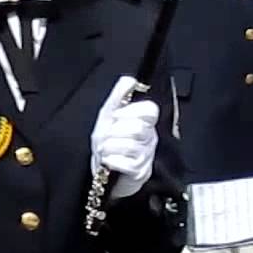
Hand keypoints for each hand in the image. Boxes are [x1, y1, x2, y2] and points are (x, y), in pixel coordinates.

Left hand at [90, 76, 159, 196]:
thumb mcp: (108, 116)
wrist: (102, 173)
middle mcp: (150, 138)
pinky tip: (108, 161)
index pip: (150, 110)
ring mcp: (147, 156)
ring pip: (131, 145)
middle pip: (138, 128)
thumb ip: (118, 96)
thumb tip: (130, 79)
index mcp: (145, 123)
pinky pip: (126, 163)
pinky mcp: (140, 172)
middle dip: (115, 132)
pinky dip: (111, 161)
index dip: (132, 111)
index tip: (115, 116)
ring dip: (110, 147)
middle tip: (105, 138)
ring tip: (104, 150)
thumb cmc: (108, 143)